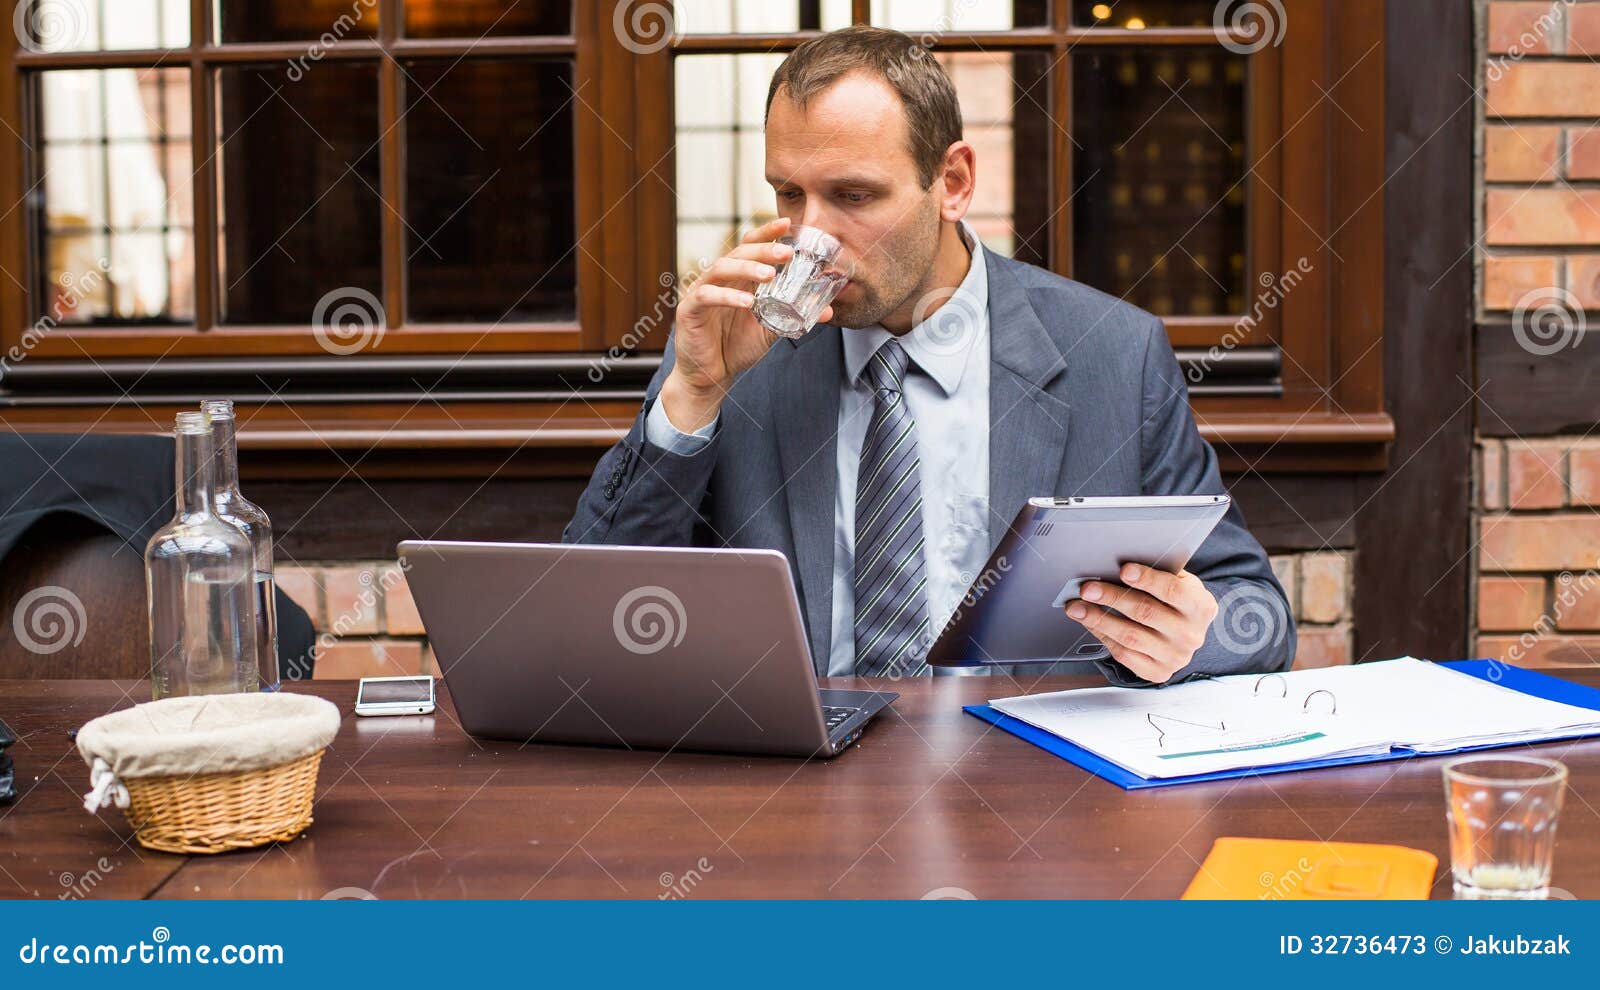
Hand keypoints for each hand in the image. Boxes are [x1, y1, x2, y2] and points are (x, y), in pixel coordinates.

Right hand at [661, 216, 834, 431]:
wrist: (710, 376)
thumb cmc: (735, 348)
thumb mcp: (770, 330)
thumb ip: (794, 317)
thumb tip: (828, 310)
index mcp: (738, 279)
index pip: (750, 246)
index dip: (766, 233)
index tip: (786, 223)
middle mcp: (720, 279)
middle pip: (739, 252)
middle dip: (764, 249)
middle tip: (787, 253)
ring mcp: (702, 291)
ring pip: (722, 268)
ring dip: (747, 268)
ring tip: (769, 275)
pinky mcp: (689, 310)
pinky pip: (707, 296)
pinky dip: (728, 296)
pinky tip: (747, 302)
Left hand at [1065, 564, 1218, 683]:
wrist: (1186, 633)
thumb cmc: (1176, 600)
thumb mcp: (1179, 581)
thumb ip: (1158, 572)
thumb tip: (1119, 562)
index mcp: (1201, 606)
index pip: (1173, 590)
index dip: (1147, 579)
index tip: (1123, 570)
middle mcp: (1191, 635)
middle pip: (1145, 613)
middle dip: (1112, 598)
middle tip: (1087, 589)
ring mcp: (1175, 657)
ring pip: (1130, 636)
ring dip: (1098, 619)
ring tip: (1077, 607)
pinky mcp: (1158, 672)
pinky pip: (1124, 654)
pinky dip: (1102, 636)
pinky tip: (1089, 623)